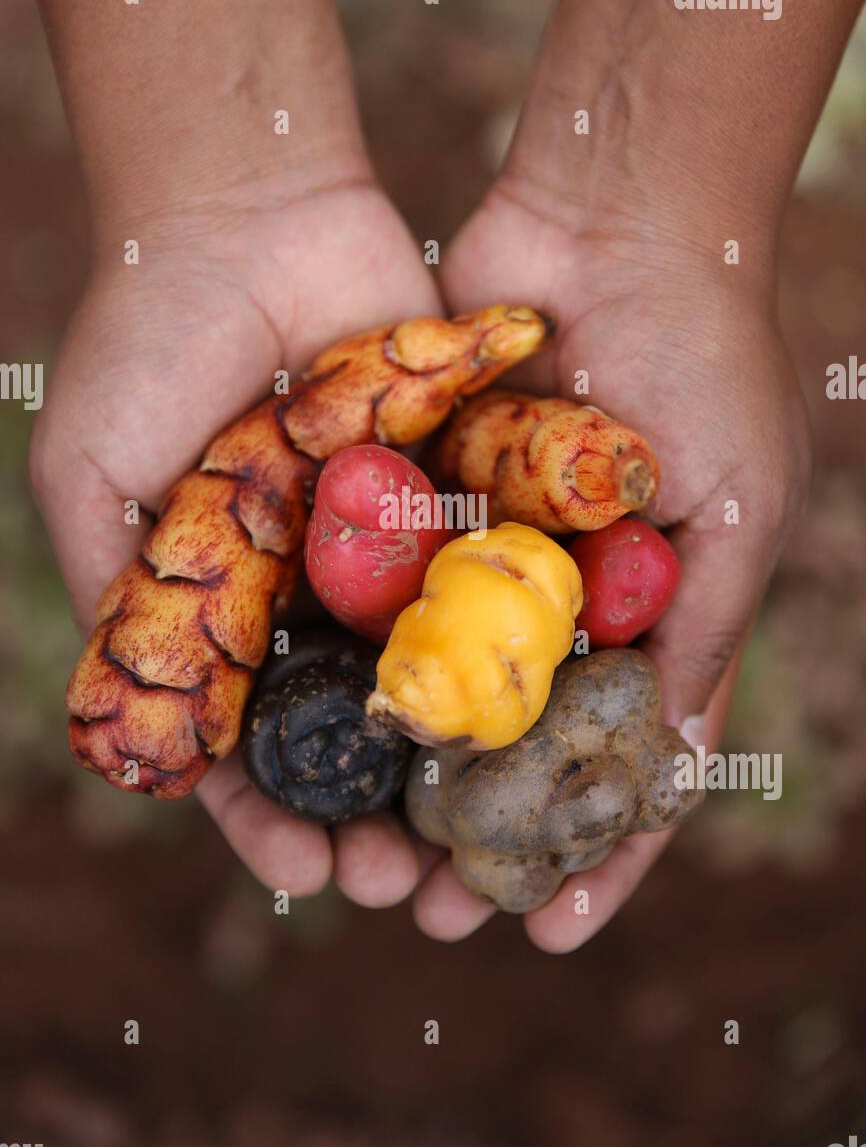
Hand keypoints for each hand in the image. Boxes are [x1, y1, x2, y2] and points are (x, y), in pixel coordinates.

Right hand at [31, 172, 446, 909]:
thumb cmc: (144, 340)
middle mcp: (312, 590)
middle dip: (375, 815)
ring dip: (449, 768)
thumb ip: (116, 603)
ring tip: (472, 839)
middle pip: (352, 732)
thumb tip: (140, 743)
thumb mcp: (93, 481)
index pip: (250, 740)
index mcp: (226, 605)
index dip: (269, 814)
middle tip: (406, 886)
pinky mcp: (459, 495)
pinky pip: (491, 588)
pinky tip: (533, 724)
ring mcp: (390, 548)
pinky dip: (512, 656)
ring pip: (431, 683)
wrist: (249, 211)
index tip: (298, 870)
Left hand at [407, 175, 809, 950]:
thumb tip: (670, 761)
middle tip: (426, 911)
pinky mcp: (420, 507)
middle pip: (509, 751)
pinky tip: (316, 740)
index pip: (620, 766)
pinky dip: (354, 669)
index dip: (594, 854)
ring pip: (432, 694)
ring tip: (359, 857)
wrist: (613, 217)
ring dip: (400, 780)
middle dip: (472, 837)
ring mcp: (486, 557)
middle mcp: (561, 599)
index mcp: (648, 615)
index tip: (552, 930)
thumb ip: (702, 628)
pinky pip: (382, 602)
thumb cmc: (705, 356)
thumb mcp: (738, 503)